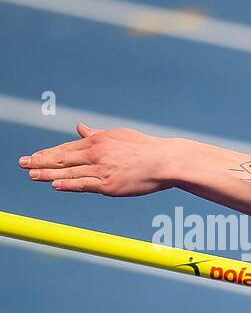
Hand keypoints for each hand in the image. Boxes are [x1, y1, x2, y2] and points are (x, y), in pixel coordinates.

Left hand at [18, 124, 176, 195]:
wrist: (165, 162)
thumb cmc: (146, 148)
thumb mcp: (118, 136)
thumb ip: (97, 134)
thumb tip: (79, 128)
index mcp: (98, 141)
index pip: (66, 148)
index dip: (48, 153)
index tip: (33, 156)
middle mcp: (96, 154)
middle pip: (62, 159)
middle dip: (40, 161)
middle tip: (22, 163)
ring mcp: (102, 170)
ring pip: (69, 173)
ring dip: (48, 174)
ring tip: (32, 175)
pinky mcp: (110, 185)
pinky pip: (84, 185)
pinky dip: (68, 185)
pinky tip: (55, 185)